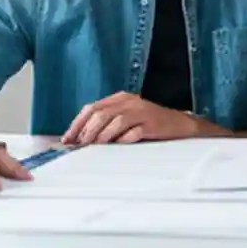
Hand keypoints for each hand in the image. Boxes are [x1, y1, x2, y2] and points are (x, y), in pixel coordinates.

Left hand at [62, 92, 198, 144]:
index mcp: (120, 98)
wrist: (179, 124)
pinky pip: (132, 132)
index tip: (67, 139)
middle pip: (100, 114)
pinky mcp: (151, 123)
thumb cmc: (149, 124)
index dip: (77, 124)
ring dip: (101, 137)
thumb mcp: (126, 118)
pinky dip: (122, 141)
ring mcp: (141, 112)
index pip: (92, 108)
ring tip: (94, 149)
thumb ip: (106, 123)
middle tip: (80, 146)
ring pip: (114, 122)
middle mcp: (129, 102)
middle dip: (87, 132)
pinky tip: (117, 147)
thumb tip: (80, 139)